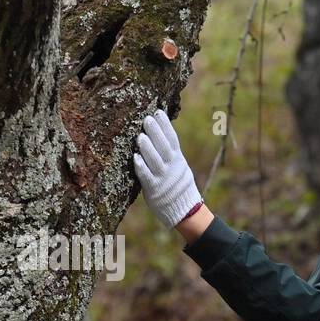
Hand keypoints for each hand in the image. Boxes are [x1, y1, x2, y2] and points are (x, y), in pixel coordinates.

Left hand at [133, 107, 200, 227]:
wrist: (184, 209)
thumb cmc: (177, 184)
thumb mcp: (178, 165)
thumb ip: (170, 152)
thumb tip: (160, 133)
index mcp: (178, 159)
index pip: (172, 138)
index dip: (165, 125)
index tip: (158, 112)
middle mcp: (171, 166)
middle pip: (163, 146)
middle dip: (156, 132)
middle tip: (147, 119)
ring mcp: (162, 177)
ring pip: (154, 160)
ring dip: (147, 147)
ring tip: (140, 136)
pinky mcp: (153, 189)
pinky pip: (146, 176)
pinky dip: (141, 166)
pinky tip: (135, 157)